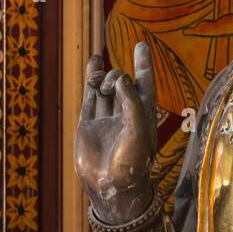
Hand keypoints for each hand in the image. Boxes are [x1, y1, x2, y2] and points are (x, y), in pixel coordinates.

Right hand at [74, 41, 157, 224]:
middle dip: (116, 76)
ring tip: (96, 62)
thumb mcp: (138, 129)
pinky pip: (89, 99)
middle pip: (122, 83)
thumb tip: (121, 79)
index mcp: (143, 115)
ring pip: (104, 89)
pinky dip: (89, 82)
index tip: (140, 44)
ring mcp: (105, 119)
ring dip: (103, 74)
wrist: (110, 187)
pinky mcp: (88, 125)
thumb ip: (131, 101)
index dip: (143, 63)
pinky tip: (91, 66)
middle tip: (111, 86)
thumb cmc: (132, 162)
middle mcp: (125, 114)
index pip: (144, 83)